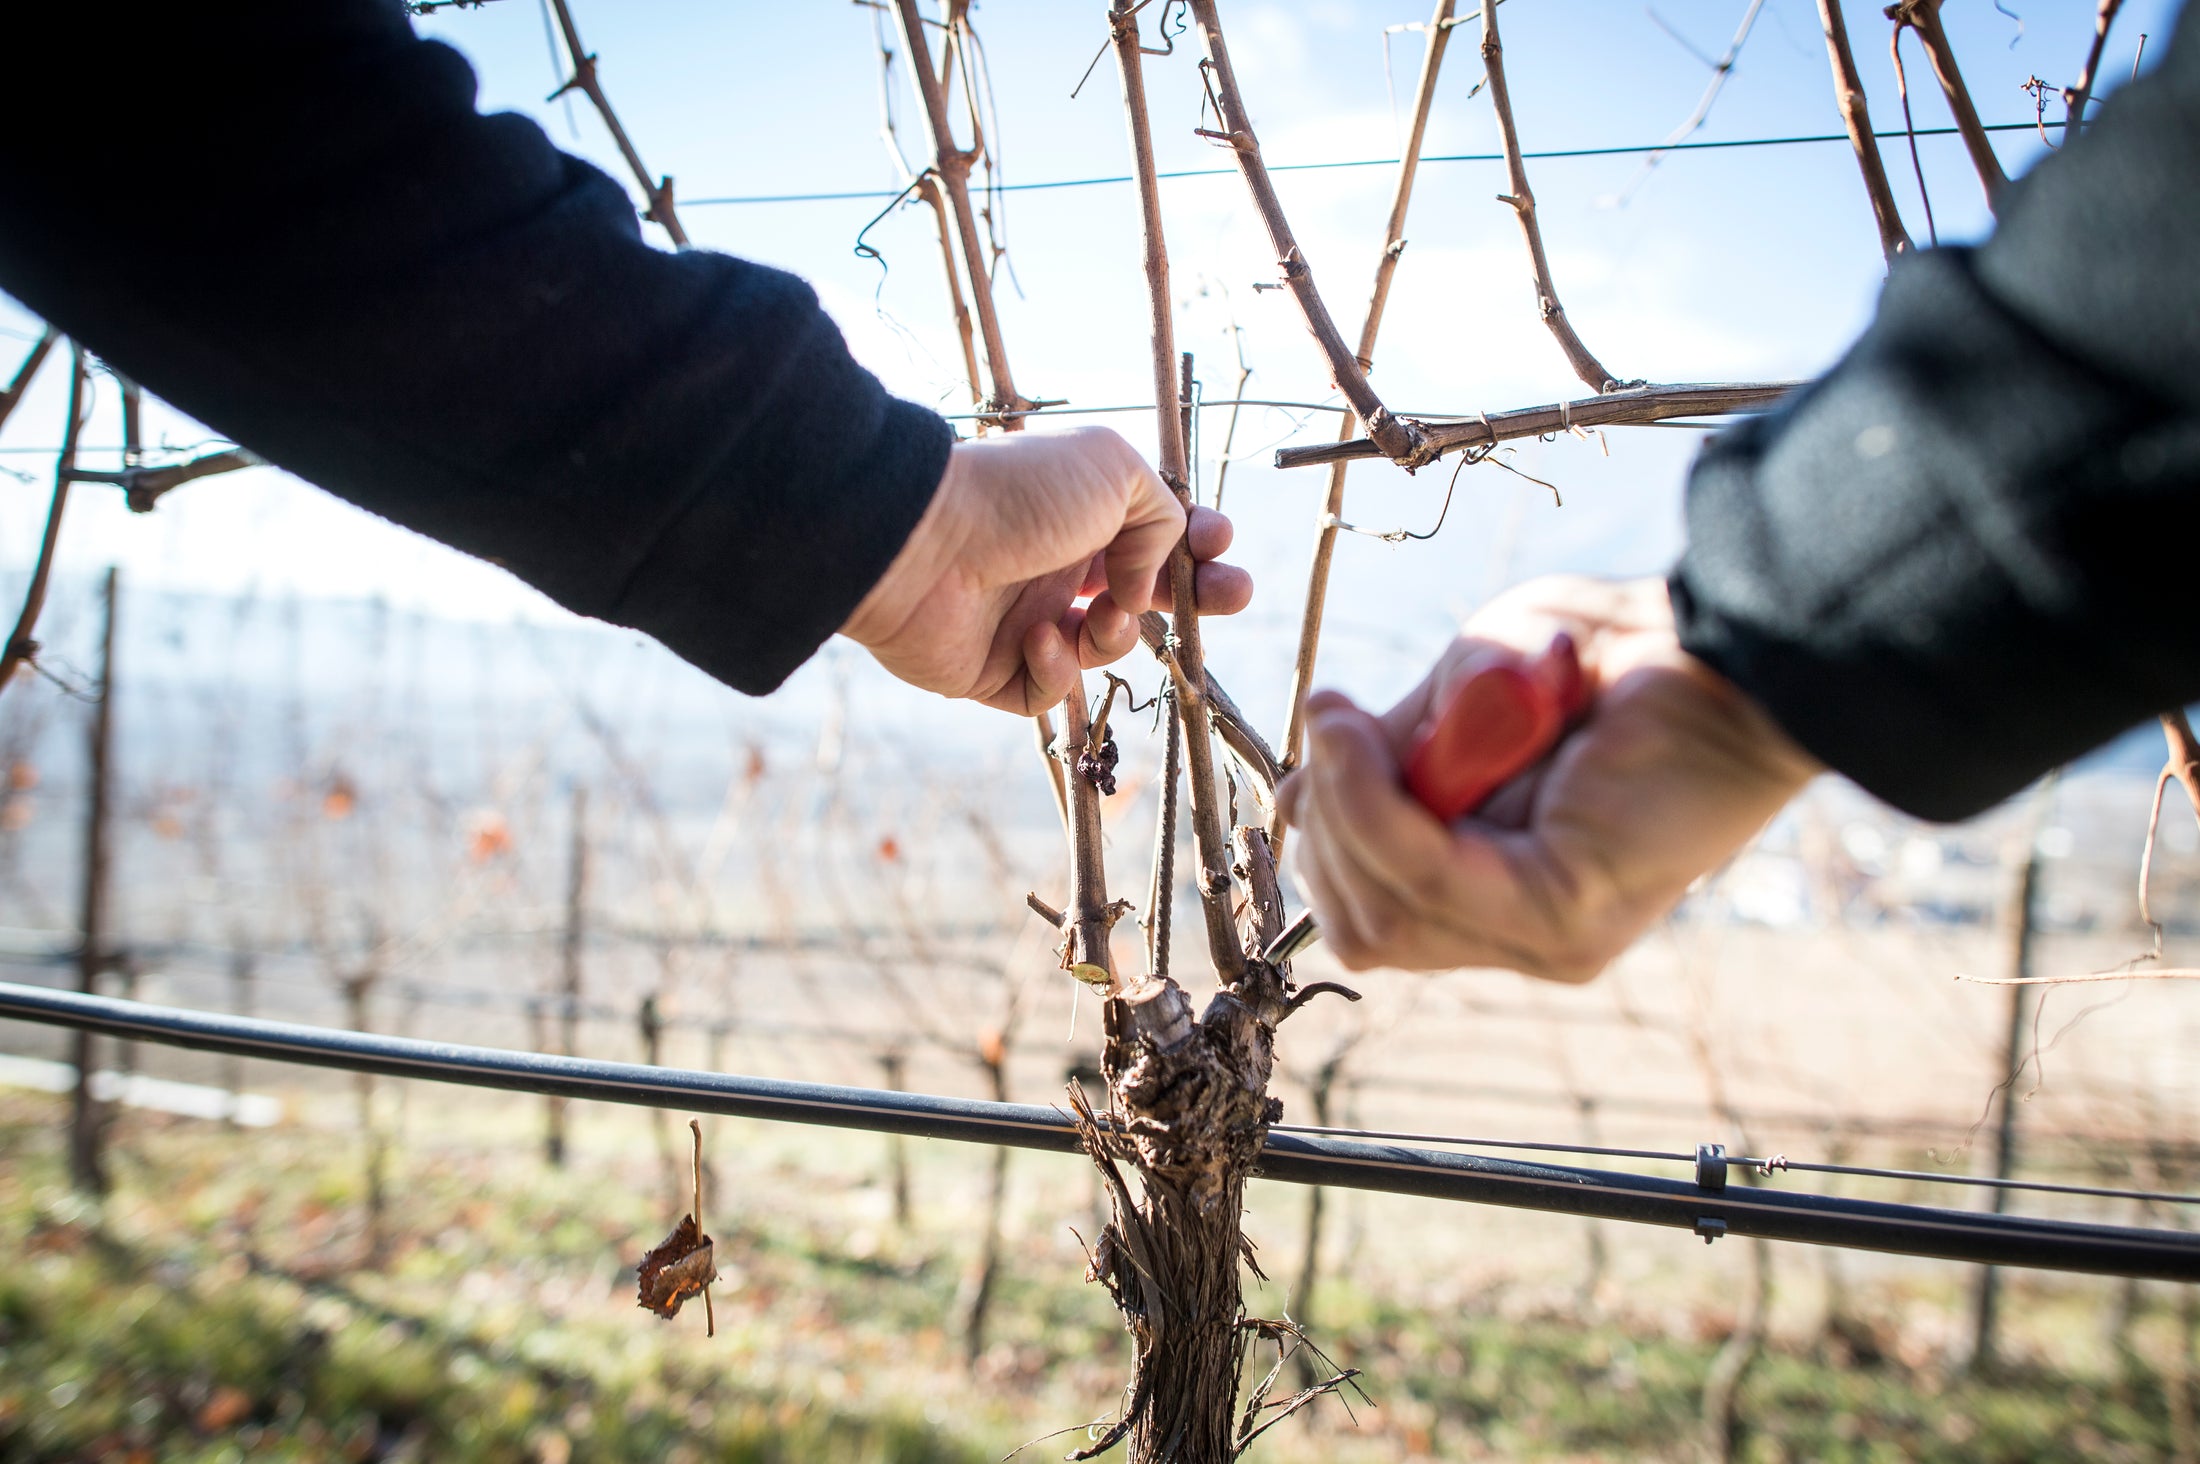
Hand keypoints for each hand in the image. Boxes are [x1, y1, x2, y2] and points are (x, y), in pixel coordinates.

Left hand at [841, 426, 1251, 712]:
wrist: (921, 543)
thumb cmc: (1020, 494)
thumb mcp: (1114, 471)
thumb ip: (1162, 516)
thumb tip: (1151, 580)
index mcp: (1080, 510)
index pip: (1155, 534)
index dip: (1197, 544)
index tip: (1221, 547)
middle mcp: (1055, 562)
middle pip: (1142, 594)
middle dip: (1195, 598)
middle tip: (1233, 597)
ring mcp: (1024, 617)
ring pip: (1101, 647)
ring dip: (1114, 635)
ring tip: (1100, 615)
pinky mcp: (992, 672)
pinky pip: (1047, 689)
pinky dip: (1054, 669)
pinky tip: (1036, 638)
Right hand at [1275, 575, 1819, 980]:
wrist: (1731, 643)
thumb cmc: (1614, 655)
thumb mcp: (1468, 698)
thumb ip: (1393, 755)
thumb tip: (1289, 801)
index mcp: (1506, 892)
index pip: (1372, 915)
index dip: (1326, 841)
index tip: (1322, 747)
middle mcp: (1524, 934)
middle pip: (1364, 928)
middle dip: (1323, 827)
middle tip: (1335, 727)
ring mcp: (1544, 938)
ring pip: (1380, 911)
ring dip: (1340, 806)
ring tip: (1344, 724)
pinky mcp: (1559, 916)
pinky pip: (1424, 877)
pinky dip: (1370, 806)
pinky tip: (1353, 742)